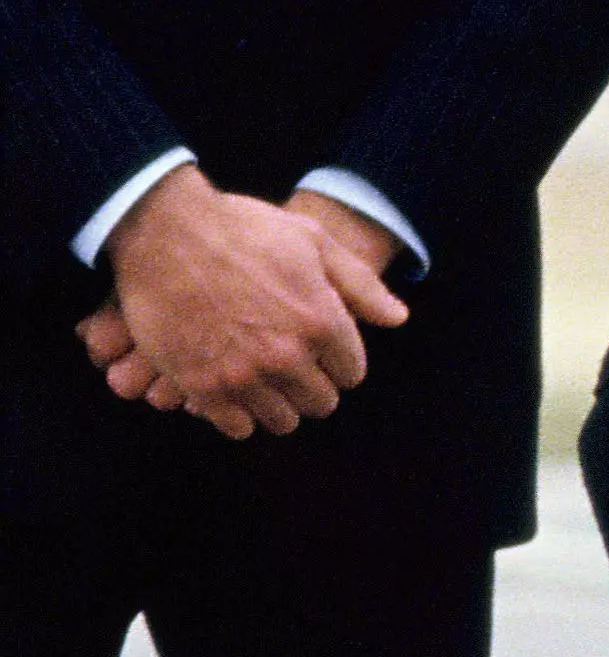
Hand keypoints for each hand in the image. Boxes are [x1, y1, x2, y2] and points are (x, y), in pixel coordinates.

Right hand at [83, 168, 406, 437]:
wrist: (164, 230)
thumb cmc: (242, 228)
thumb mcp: (312, 240)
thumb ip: (359, 283)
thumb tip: (397, 318)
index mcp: (322, 321)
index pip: (351, 372)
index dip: (338, 361)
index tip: (320, 350)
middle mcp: (288, 356)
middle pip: (321, 403)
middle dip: (312, 386)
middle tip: (292, 367)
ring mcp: (244, 375)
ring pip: (282, 420)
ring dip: (277, 404)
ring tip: (263, 380)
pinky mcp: (203, 387)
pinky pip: (237, 427)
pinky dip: (238, 415)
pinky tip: (233, 391)